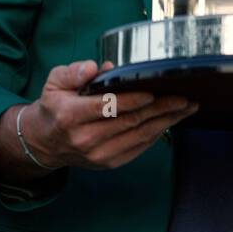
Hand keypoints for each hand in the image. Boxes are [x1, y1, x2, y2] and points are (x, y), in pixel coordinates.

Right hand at [0, 60, 200, 180]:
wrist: (45, 143)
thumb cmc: (55, 106)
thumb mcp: (55, 82)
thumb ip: (73, 72)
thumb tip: (98, 68)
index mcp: (71, 116)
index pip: (108, 106)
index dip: (134, 99)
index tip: (155, 91)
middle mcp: (86, 139)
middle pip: (130, 121)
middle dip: (161, 108)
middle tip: (184, 97)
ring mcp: (99, 155)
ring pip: (140, 135)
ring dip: (167, 121)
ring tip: (187, 108)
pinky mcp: (109, 163)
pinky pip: (139, 147)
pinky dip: (157, 133)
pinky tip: (171, 120)